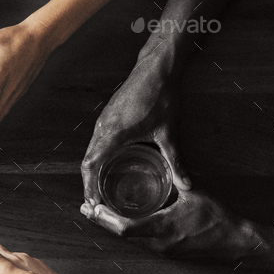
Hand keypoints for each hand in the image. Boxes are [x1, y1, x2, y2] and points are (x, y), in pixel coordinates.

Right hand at [81, 56, 190, 201]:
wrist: (156, 67)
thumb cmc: (161, 96)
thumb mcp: (168, 132)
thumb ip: (176, 161)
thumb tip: (187, 185)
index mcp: (113, 134)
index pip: (91, 165)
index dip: (89, 187)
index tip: (92, 205)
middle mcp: (103, 128)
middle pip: (87, 162)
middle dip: (87, 185)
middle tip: (93, 205)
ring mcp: (103, 121)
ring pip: (90, 152)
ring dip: (90, 172)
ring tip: (96, 192)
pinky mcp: (107, 117)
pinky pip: (95, 143)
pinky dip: (95, 159)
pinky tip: (106, 168)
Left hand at [81, 188, 267, 260]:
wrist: (235, 241)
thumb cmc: (217, 216)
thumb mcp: (194, 193)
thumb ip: (176, 179)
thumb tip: (160, 161)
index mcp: (163, 228)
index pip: (125, 228)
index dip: (104, 219)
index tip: (90, 207)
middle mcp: (158, 244)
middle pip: (121, 235)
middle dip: (102, 221)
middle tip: (85, 208)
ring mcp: (162, 251)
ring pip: (129, 239)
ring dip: (112, 226)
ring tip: (96, 212)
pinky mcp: (166, 252)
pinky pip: (140, 241)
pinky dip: (127, 230)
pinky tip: (119, 219)